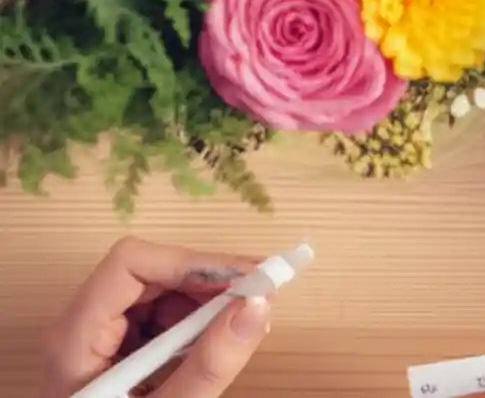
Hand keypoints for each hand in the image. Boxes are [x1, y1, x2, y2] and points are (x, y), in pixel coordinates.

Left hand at [42, 237, 268, 397]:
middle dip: (208, 281)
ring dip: (208, 301)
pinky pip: (162, 315)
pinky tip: (221, 341)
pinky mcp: (119, 347)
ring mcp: (99, 335)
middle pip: (149, 272)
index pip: (132, 265)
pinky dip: (198, 322)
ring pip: (160, 290)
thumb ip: (209, 365)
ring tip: (247, 323)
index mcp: (76, 338)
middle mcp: (82, 326)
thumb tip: (259, 305)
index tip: (248, 279)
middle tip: (263, 296)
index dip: (192, 263)